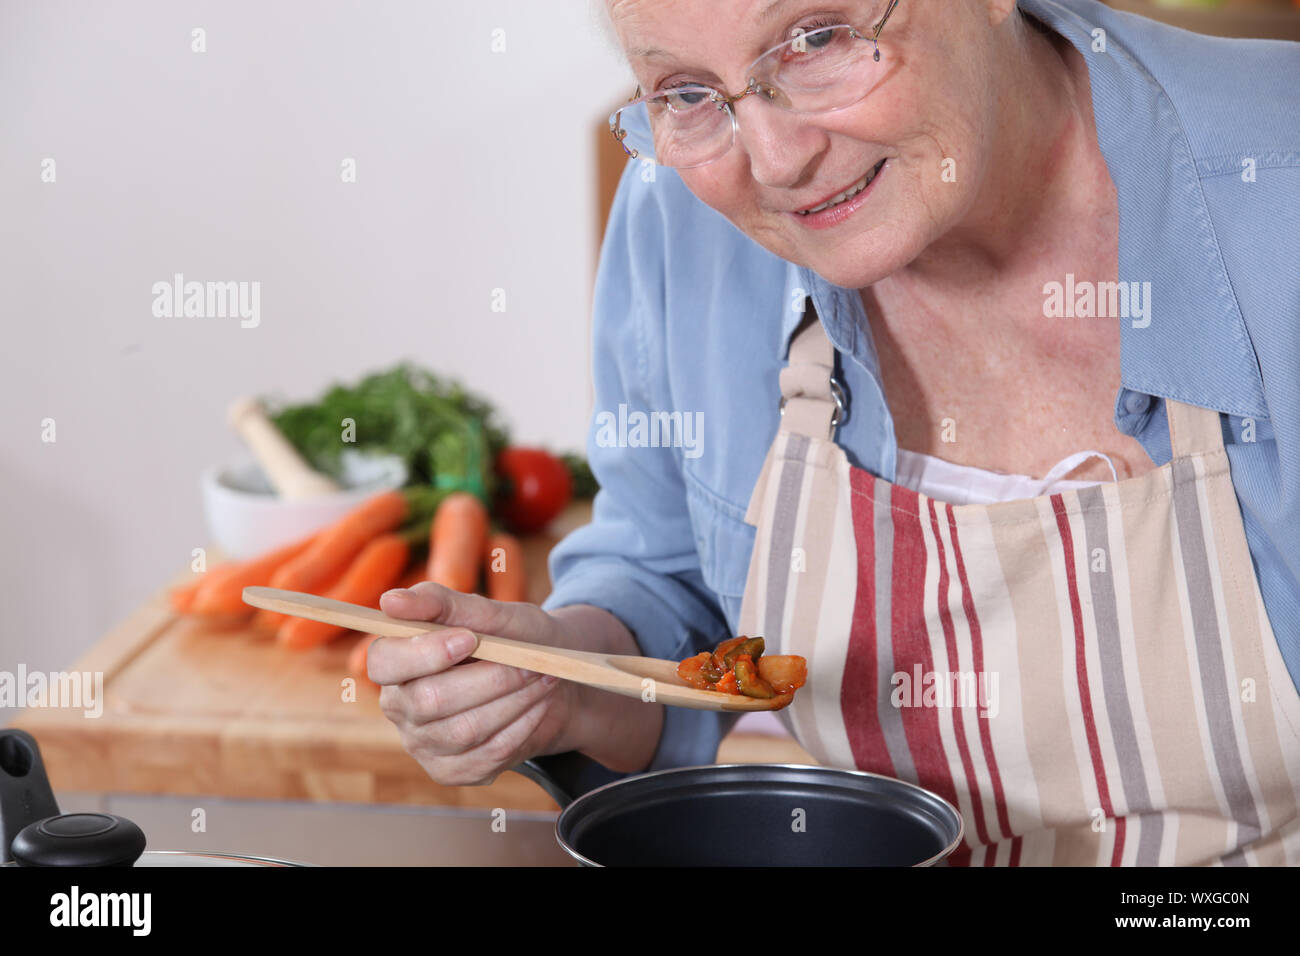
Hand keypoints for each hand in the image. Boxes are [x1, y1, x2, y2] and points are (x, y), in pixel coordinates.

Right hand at [371, 582, 577, 786]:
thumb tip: (390, 601)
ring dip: (514, 701)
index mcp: (395, 662)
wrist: (548, 678)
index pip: (384, 662)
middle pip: (429, 700)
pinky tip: (538, 704)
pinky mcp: (453, 771)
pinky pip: (488, 754)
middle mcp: (400, 707)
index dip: (425, 653)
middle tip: (531, 663)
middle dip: (490, 679)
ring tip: (544, 678)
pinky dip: (522, 725)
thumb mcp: (487, 612)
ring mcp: (423, 744)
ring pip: (464, 730)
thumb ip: (440, 603)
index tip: (470, 638)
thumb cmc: (511, 638)